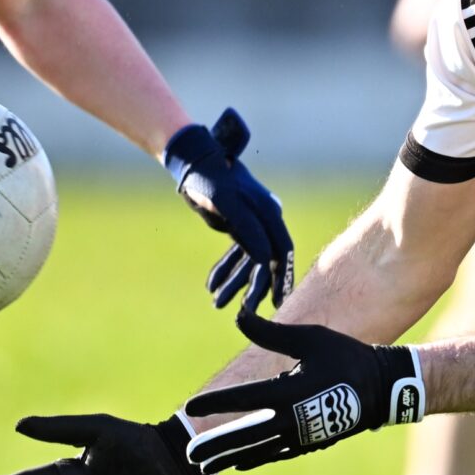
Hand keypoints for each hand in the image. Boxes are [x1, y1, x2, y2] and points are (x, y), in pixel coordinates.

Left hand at [163, 109, 295, 312]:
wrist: (194, 161)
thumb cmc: (208, 179)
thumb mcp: (224, 202)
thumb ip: (246, 229)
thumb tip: (264, 259)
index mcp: (267, 212)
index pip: (280, 250)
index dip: (281, 277)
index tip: (279, 301)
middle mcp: (264, 219)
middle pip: (267, 260)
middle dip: (257, 287)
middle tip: (249, 312)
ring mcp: (252, 223)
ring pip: (248, 260)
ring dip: (235, 283)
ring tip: (217, 303)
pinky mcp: (238, 226)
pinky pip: (235, 254)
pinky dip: (224, 270)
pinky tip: (211, 286)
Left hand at [184, 311, 424, 474]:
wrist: (382, 389)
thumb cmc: (345, 358)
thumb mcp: (309, 338)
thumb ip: (270, 332)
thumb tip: (239, 315)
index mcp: (289, 392)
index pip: (243, 399)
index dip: (214, 402)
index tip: (190, 406)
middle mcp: (292, 419)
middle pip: (245, 435)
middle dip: (216, 444)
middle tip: (189, 453)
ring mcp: (301, 436)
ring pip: (257, 450)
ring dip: (230, 456)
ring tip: (204, 465)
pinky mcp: (310, 443)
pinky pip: (276, 454)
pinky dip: (255, 458)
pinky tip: (238, 464)